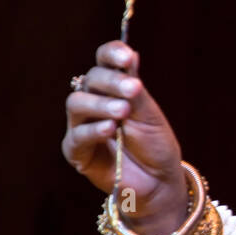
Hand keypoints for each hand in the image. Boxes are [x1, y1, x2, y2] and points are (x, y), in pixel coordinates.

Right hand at [62, 40, 188, 233]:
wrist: (159, 180)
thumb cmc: (154, 144)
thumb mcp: (148, 114)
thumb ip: (135, 90)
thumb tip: (130, 55)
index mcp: (113, 88)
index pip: (104, 62)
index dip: (111, 54)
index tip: (127, 56)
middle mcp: (93, 102)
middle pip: (90, 79)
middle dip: (112, 81)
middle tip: (133, 88)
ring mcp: (81, 125)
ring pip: (77, 104)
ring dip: (101, 104)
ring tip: (123, 110)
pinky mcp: (76, 151)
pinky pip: (78, 136)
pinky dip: (94, 129)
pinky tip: (110, 128)